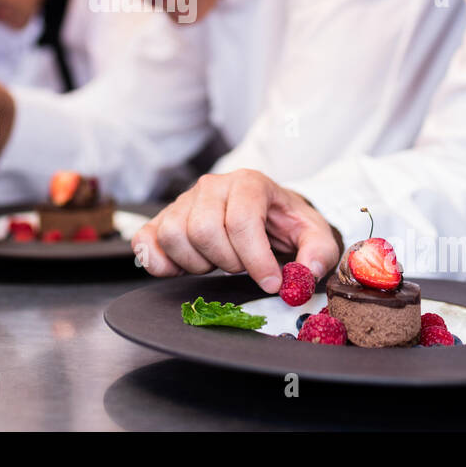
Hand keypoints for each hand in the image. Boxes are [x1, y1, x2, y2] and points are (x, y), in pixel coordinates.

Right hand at [130, 169, 340, 294]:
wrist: (265, 212)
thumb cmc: (285, 222)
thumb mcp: (313, 232)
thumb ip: (318, 251)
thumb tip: (306, 271)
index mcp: (249, 183)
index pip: (241, 221)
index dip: (255, 259)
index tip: (271, 283)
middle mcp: (212, 186)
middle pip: (204, 230)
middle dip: (228, 261)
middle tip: (243, 266)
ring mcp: (184, 201)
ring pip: (173, 236)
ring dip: (198, 263)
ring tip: (218, 262)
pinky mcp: (163, 218)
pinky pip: (147, 242)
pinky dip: (161, 263)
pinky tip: (184, 267)